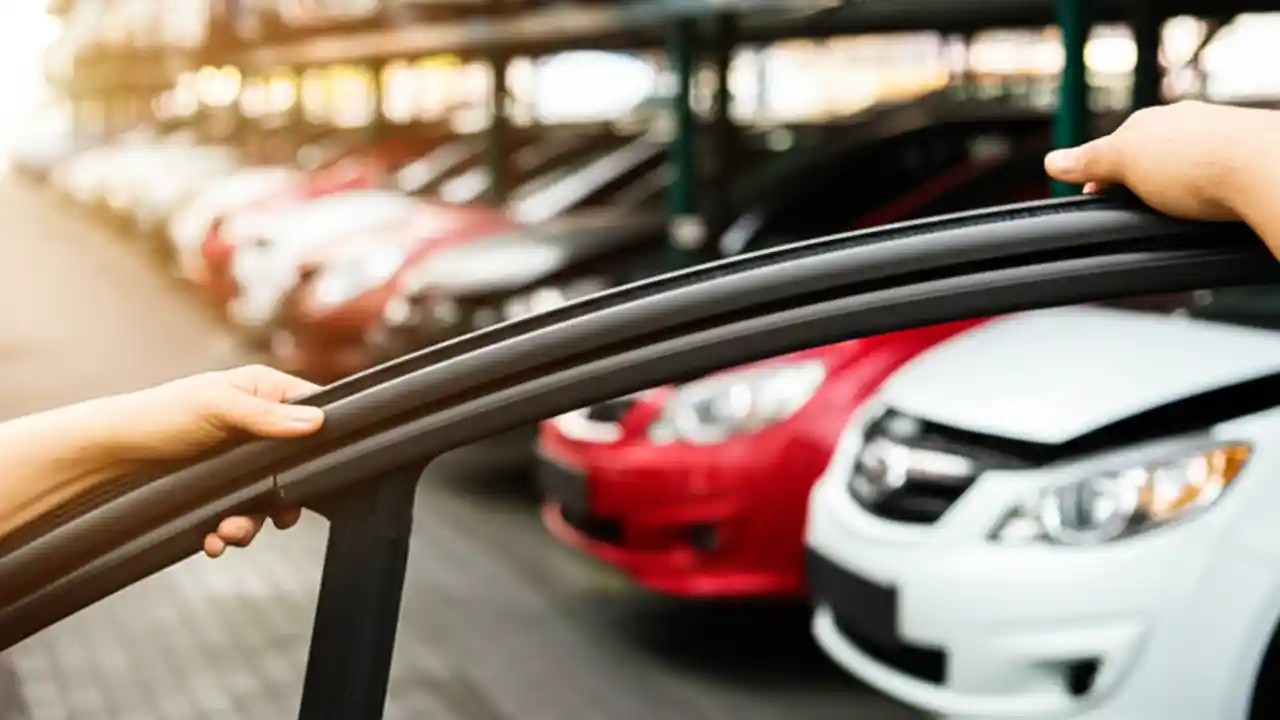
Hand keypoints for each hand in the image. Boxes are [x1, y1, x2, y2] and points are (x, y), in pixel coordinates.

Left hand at [103, 365, 323, 557]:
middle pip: (295, 465)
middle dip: (281, 499)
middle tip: (276, 516)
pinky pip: (242, 513)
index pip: (313, 409)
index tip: (315, 467)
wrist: (110, 454)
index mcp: (263, 391)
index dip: (319, 439)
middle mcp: (258, 424)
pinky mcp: (224, 486)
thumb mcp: (216, 406)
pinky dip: (229, 532)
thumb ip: (267, 416)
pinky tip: (214, 539)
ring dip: (251, 522)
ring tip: (227, 532)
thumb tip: (316, 421)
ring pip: (269, 497)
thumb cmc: (158, 415)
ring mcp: (242, 458)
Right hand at [1044, 100, 1278, 220]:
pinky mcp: (1241, 156)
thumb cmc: (1194, 163)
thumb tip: (1052, 161)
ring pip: (1183, 166)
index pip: (1113, 149)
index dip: (1103, 177)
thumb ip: (1087, 161)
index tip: (1100, 199)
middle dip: (1139, 182)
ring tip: (1178, 210)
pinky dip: (1206, 191)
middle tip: (1138, 209)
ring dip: (1175, 187)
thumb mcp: (1122, 161)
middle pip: (1147, 157)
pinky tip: (1209, 204)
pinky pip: (1213, 175)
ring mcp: (1215, 137)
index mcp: (1149, 122)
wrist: (1263, 167)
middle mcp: (1182, 123)